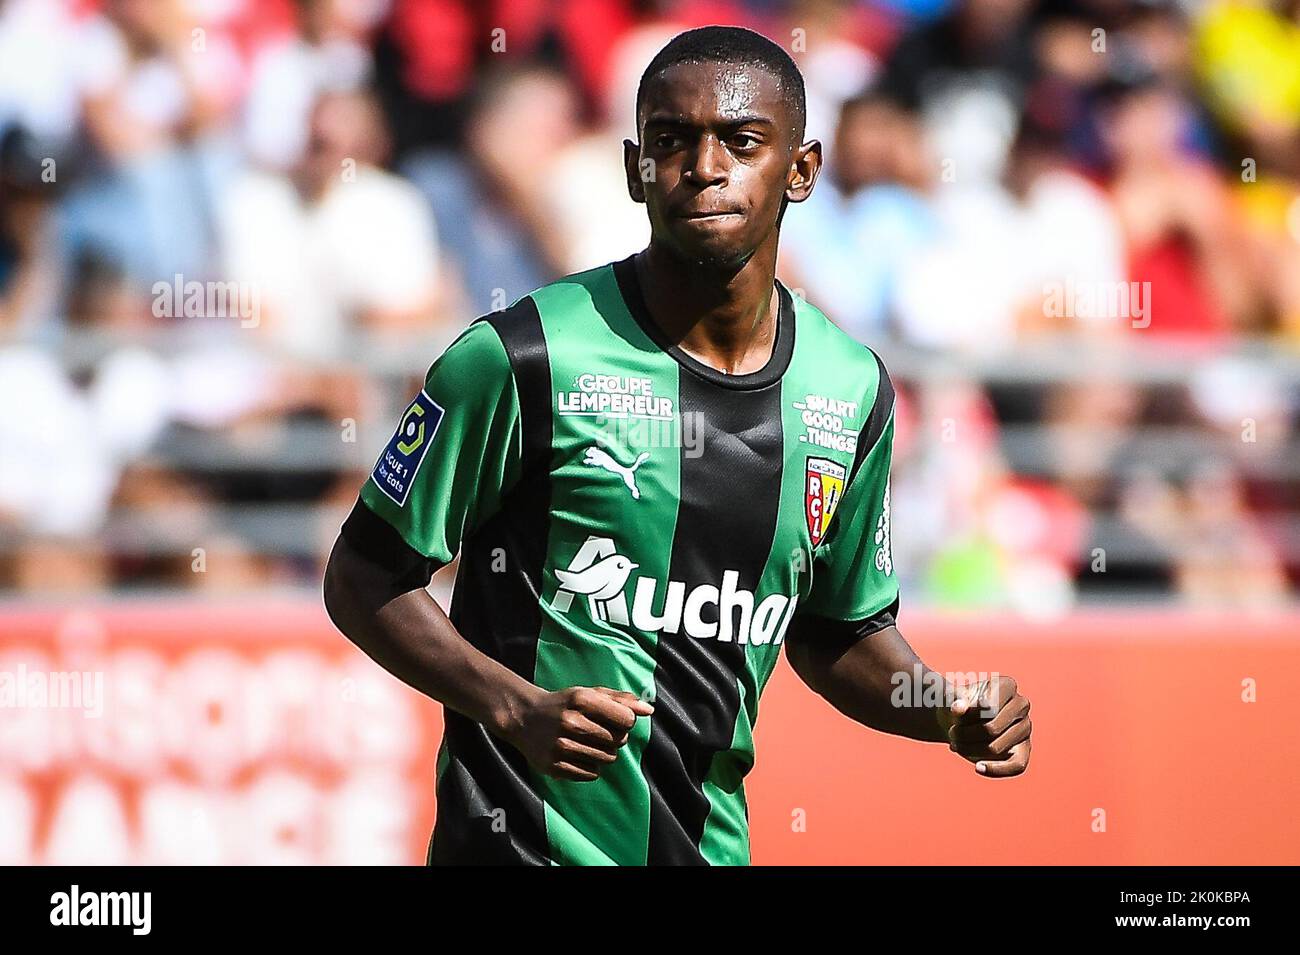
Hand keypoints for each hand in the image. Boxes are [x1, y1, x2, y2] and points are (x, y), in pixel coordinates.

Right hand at [500, 686, 653, 781]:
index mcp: (581, 699)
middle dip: (615, 737)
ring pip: (607, 759)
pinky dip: (589, 766)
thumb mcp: (589, 694)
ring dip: (603, 753)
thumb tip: (649, 710)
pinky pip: (591, 774)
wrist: (524, 717)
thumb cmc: (565, 704)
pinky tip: (577, 754)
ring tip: (587, 743)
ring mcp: (561, 746)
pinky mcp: (554, 766)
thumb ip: (621, 700)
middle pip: (618, 741)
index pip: (626, 719)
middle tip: (598, 731)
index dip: (626, 721)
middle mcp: (571, 722)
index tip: (615, 720)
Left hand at [943, 676, 1030, 777]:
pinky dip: (995, 769)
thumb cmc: (955, 705)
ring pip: (996, 747)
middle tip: (951, 732)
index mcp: (1006, 685)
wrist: (956, 720)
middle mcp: (1021, 705)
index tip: (953, 711)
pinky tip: (978, 767)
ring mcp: (1025, 728)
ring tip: (956, 745)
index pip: (988, 707)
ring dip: (970, 749)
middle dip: (965, 734)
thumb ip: (953, 700)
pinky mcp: (1023, 750)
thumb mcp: (949, 698)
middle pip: (991, 729)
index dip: (968, 715)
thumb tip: (959, 708)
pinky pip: (1016, 766)